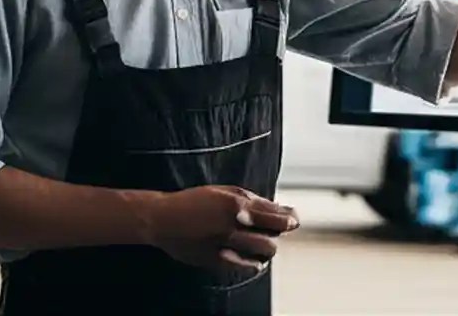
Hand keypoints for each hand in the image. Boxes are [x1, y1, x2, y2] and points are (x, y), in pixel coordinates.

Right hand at [144, 185, 299, 273]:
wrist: (163, 218)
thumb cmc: (193, 201)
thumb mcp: (223, 191)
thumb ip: (250, 199)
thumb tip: (275, 207)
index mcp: (236, 204)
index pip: (274, 216)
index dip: (289, 219)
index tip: (294, 220)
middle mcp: (232, 225)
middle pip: (271, 237)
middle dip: (278, 235)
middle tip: (276, 231)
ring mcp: (223, 244)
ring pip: (261, 253)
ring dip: (267, 249)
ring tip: (264, 245)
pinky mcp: (215, 260)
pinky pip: (244, 266)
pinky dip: (254, 264)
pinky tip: (254, 260)